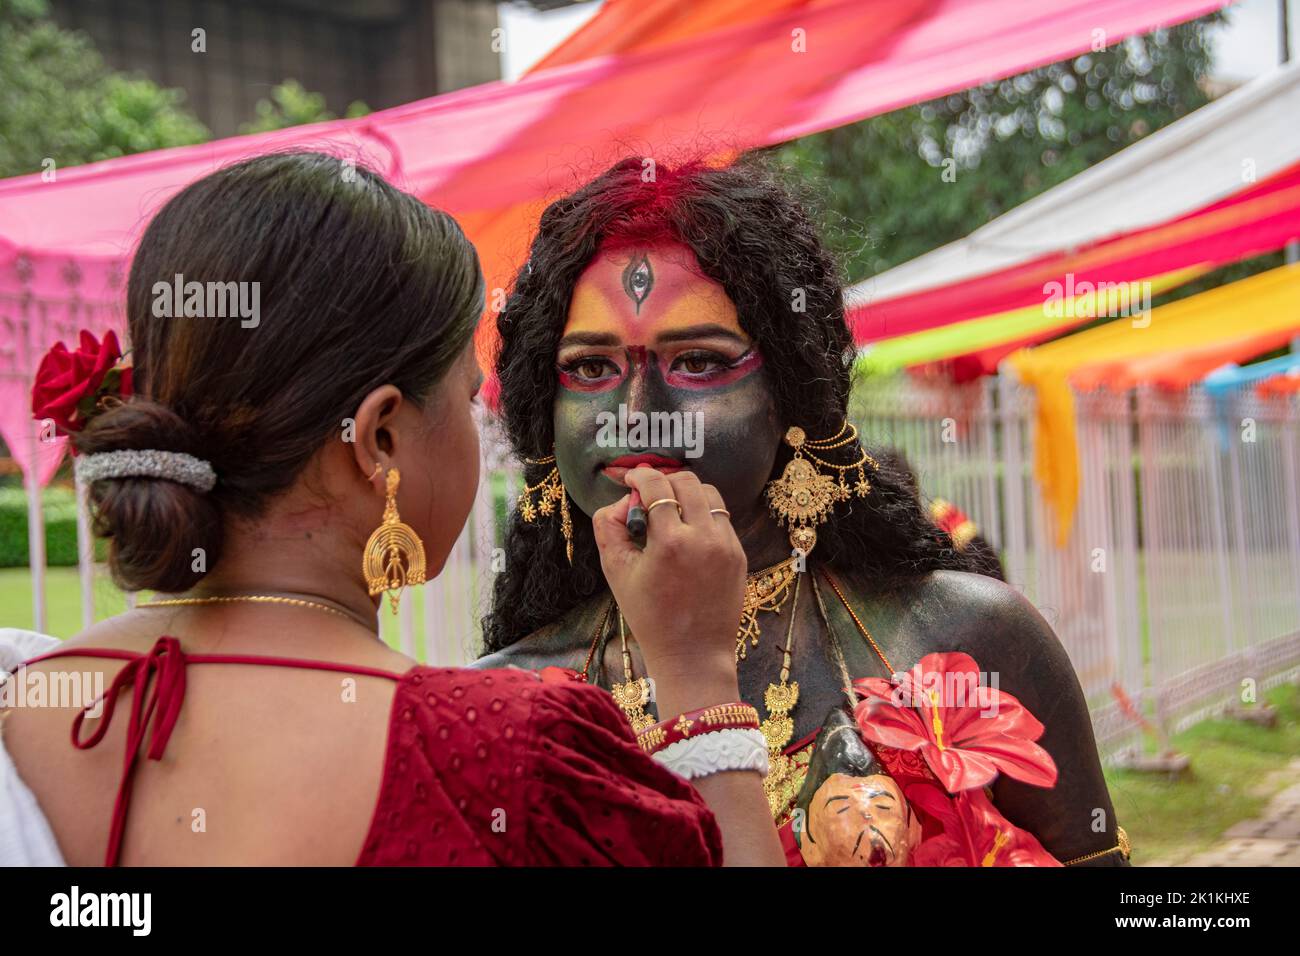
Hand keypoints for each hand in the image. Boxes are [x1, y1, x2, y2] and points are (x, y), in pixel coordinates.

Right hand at [590, 466, 744, 696]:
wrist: (692, 654)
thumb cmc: (649, 617)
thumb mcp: (616, 572)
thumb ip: (609, 527)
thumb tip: (621, 501)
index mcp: (670, 542)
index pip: (656, 486)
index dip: (639, 475)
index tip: (630, 479)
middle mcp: (704, 538)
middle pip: (687, 481)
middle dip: (664, 481)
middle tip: (648, 494)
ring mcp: (726, 545)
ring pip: (709, 494)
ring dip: (687, 494)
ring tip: (670, 510)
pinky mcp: (739, 554)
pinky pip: (721, 518)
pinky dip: (702, 515)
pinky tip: (687, 532)